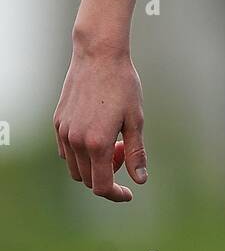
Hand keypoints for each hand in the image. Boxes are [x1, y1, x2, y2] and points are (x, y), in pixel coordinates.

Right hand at [53, 42, 146, 201]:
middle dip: (107, 175)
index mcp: (97, 143)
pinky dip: (81, 153)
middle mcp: (76, 141)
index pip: (102, 186)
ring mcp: (64, 132)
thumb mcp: (136, 119)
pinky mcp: (58, 123)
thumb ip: (135, 152)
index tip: (128, 193)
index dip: (116, 195)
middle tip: (123, 151)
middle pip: (88, 179)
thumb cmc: (122, 85)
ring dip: (93, 165)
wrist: (99, 56)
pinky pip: (66, 151)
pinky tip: (96, 134)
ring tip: (112, 140)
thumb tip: (140, 180)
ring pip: (75, 167)